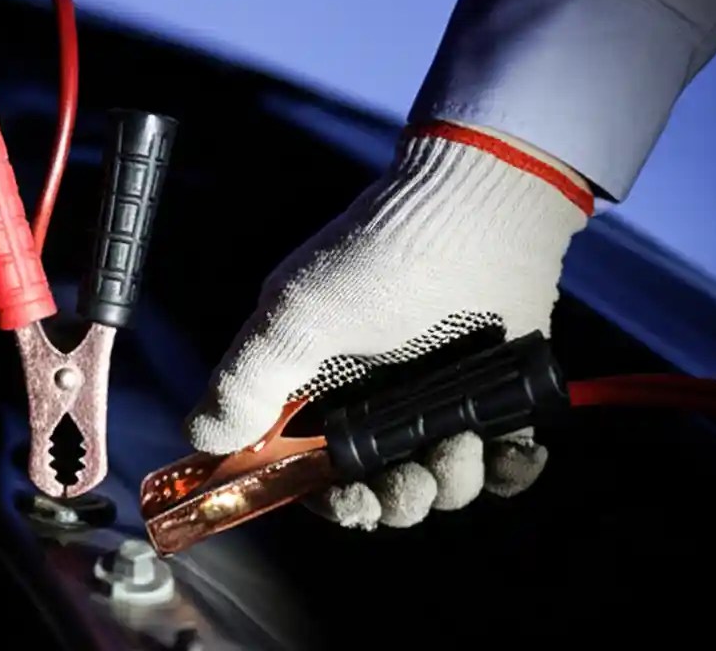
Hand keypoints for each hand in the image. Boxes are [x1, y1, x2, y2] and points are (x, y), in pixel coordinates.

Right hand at [184, 122, 590, 529]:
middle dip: (396, 499)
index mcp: (316, 389)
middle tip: (410, 480)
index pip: (308, 472)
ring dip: (454, 479)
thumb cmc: (379, 260)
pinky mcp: (494, 398)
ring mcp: (435, 402)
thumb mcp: (294, 318)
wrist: (478, 214)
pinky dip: (510, 470)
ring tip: (461, 438)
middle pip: (379, 490)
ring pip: (441, 484)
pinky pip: (504, 463)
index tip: (347, 501)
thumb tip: (202, 439)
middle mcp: (373, 402)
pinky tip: (513, 449)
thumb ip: (244, 383)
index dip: (326, 499)